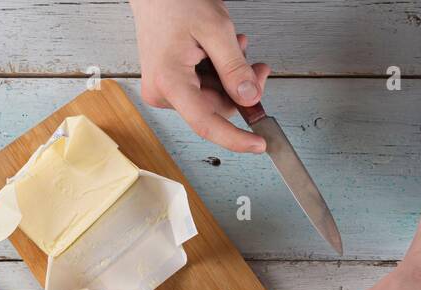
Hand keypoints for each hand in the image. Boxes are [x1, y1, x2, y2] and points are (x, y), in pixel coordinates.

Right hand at [129, 0, 270, 152]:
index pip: (205, 123)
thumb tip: (249, 98)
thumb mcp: (215, 29)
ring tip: (235, 46)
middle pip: (215, 109)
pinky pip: (204, 88)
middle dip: (240, 89)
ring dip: (231, 77)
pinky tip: (221, 51)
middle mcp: (162, 92)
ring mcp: (165, 89)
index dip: (235, 138)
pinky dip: (219, 73)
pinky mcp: (170, 84)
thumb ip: (234, 67)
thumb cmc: (173, 1)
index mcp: (168, 82)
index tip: (258, 144)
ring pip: (213, 98)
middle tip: (257, 66)